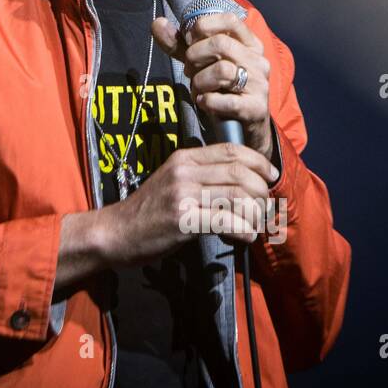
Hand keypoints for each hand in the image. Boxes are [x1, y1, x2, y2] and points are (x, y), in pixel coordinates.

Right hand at [98, 142, 277, 266]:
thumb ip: (201, 175)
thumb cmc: (149, 210)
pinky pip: (227, 221)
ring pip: (237, 195)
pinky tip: (244, 237)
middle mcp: (184, 171)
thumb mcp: (173, 180)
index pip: (231, 150)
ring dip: (255, 213)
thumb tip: (241, 179)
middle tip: (263, 207)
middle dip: (261, 191)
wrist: (117, 232)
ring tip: (253, 225)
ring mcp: (183, 195)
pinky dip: (244, 230)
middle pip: (240, 172)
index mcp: (184, 158)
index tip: (270, 176)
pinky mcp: (183, 220)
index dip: (258, 161)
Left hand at [152, 11, 272, 159]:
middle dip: (195, 57)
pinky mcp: (255, 108)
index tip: (191, 41)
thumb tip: (157, 23)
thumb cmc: (221, 89)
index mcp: (249, 44)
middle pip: (220, 44)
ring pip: (222, 70)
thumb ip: (180, 44)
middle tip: (190, 71)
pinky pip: (223, 100)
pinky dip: (206, 101)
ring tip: (199, 89)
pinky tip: (205, 102)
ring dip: (200, 81)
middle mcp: (258, 61)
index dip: (203, 27)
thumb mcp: (200, 63)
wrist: (241, 128)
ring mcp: (259, 84)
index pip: (230, 20)